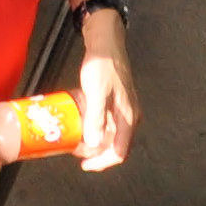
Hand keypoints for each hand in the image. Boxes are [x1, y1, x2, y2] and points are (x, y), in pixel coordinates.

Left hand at [74, 46, 136, 171]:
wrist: (106, 41)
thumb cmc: (102, 64)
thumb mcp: (95, 91)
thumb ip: (95, 118)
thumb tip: (94, 144)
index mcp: (128, 117)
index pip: (119, 152)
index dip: (102, 163)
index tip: (85, 164)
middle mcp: (129, 116)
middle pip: (115, 145)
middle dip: (96, 153)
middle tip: (76, 151)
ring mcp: (122, 109)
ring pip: (110, 134)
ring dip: (94, 141)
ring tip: (76, 140)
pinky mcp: (114, 101)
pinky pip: (105, 122)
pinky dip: (93, 127)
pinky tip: (80, 123)